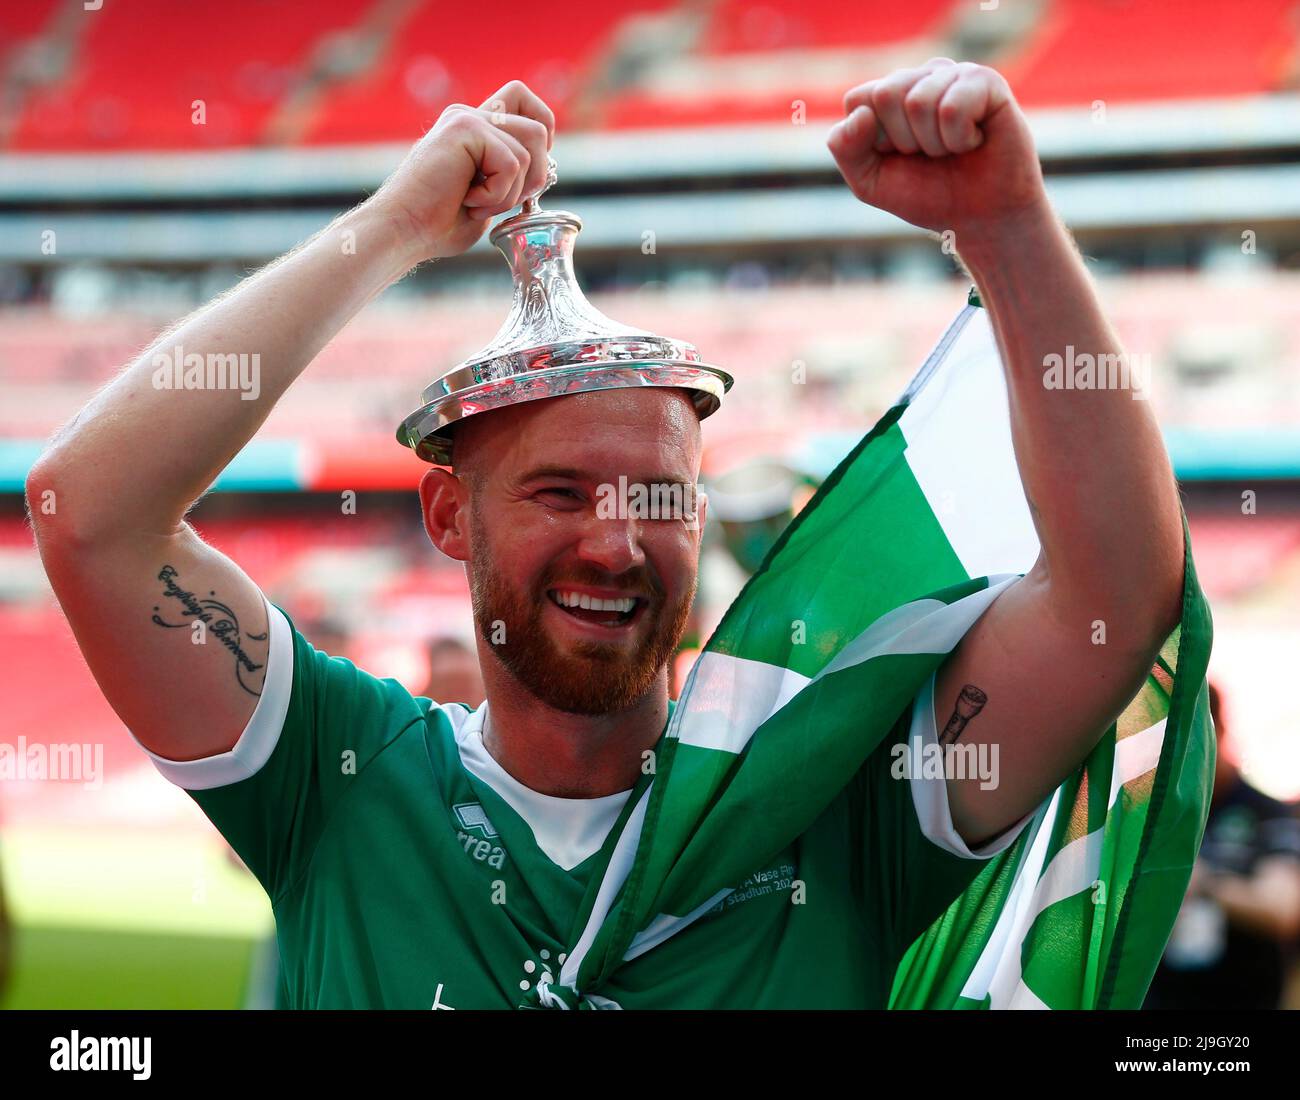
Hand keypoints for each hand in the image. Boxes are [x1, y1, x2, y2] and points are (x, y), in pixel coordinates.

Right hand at [367, 79, 555, 264]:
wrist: (403, 231)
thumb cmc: (437, 225)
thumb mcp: (486, 200)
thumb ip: (509, 179)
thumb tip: (540, 175)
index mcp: (475, 130)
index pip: (524, 101)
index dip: (542, 133)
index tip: (525, 173)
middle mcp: (470, 116)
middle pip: (539, 127)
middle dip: (536, 175)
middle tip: (504, 201)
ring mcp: (466, 119)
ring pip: (529, 148)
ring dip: (512, 191)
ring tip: (477, 204)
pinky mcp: (463, 129)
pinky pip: (510, 163)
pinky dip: (496, 195)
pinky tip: (467, 201)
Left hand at [827, 59, 1046, 240]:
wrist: (981, 218)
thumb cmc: (927, 195)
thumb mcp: (871, 182)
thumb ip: (846, 149)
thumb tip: (860, 114)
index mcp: (888, 97)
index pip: (858, 100)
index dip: (874, 140)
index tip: (899, 157)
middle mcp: (919, 79)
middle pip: (885, 94)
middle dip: (905, 141)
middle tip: (930, 155)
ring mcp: (952, 75)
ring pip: (918, 102)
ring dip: (935, 144)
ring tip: (953, 150)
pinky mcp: (984, 81)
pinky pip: (952, 108)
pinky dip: (959, 139)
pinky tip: (974, 140)